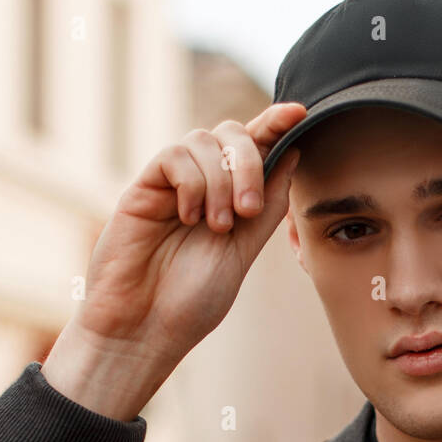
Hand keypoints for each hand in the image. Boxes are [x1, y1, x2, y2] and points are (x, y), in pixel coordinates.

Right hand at [42, 102, 308, 418]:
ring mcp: (171, 186)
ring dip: (220, 182)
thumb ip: (265, 207)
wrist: (144, 329)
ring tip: (215, 227)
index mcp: (230, 201)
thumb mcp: (242, 253)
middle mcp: (201, 187)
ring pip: (203, 141)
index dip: (274, 125)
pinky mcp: (143, 188)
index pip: (254, 150)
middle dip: (249, 163)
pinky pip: (173, 156)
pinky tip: (188, 218)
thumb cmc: (189, 302)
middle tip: (246, 210)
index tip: (298, 113)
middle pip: (231, 135)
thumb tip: (293, 155)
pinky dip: (191, 183)